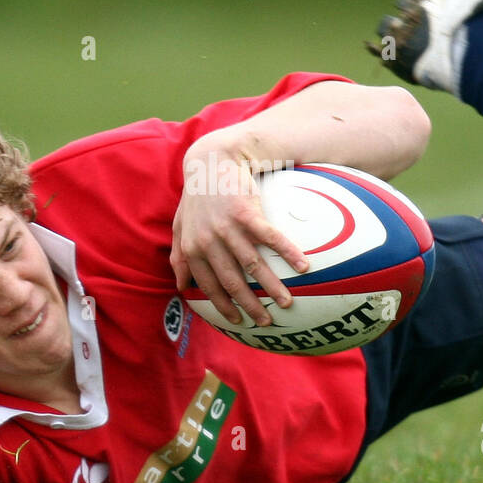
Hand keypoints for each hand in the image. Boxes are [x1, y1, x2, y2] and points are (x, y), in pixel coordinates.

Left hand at [171, 139, 308, 325]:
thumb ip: (179, 255)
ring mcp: (228, 228)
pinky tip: (304, 266)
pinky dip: (288, 253)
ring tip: (287, 302)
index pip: (209, 286)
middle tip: (266, 321)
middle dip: (250, 305)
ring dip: (272, 286)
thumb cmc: (198, 196)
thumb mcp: (180, 225)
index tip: (238, 321)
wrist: (212, 161)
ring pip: (253, 265)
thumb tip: (180, 286)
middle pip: (233, 282)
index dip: (224, 305)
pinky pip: (271, 239)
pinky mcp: (247, 213)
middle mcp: (209, 242)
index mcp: (193, 248)